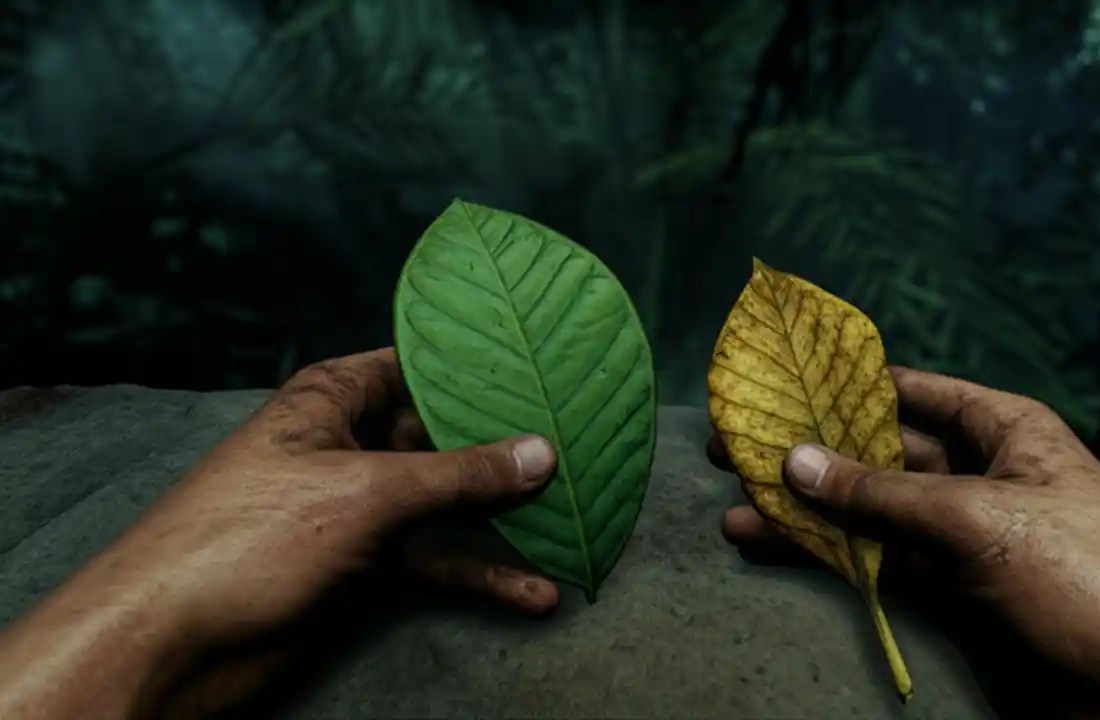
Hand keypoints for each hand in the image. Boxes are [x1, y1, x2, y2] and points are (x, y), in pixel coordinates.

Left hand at [0, 348, 559, 718]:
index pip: (421, 362)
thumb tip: (541, 453)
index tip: (549, 362)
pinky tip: (533, 591)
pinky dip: (481, 574)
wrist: (172, 643)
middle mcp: (352, 443)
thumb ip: (459, 474)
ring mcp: (360, 506)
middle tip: (584, 446)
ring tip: (574, 522)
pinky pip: (436, 560)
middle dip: (510, 446)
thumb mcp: (366, 492)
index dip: (481, 363)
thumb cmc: (249, 537)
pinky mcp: (365, 564)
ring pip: (449, 503)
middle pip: (447, 435)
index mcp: (335, 398)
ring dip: (506, 518)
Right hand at [712, 366, 1099, 718]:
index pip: (912, 391)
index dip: (846, 384)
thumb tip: (795, 461)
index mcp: (1005, 429)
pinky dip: (831, 557)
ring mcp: (964, 534)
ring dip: (808, 513)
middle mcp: (981, 472)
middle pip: (881, 453)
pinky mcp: (953, 589)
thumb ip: (881, 494)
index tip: (779, 380)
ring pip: (872, 513)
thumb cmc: (1085, 573)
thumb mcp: (978, 518)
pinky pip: (881, 562)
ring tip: (736, 509)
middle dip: (812, 453)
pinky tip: (774, 548)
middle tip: (735, 446)